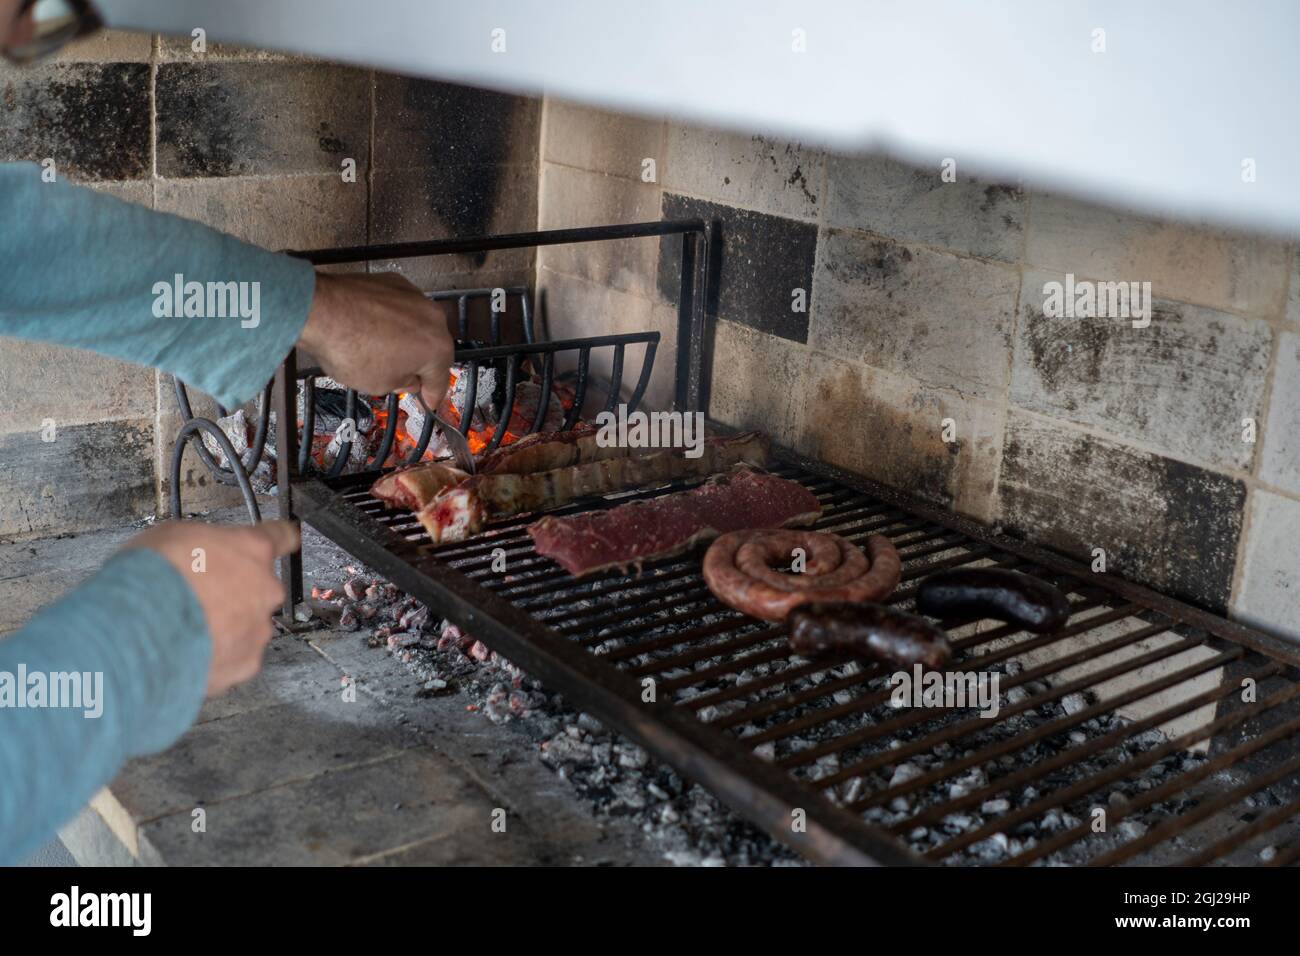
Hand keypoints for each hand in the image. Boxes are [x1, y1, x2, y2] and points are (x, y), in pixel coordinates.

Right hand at [123, 520, 299, 696]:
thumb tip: (199, 551)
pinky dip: (215, 656)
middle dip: (234, 592)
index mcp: (251, 549)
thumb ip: (203, 544)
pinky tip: (186, 651)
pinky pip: (234, 657)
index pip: (280, 536)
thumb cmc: (150, 579)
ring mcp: (258, 628)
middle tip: (198, 597)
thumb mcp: (173, 535)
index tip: (286, 537)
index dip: (281, 537)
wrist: (136, 630)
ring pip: (247, 625)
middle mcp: (265, 588)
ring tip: (183, 628)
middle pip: (259, 588)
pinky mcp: (246, 663)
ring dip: (223, 626)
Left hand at [298, 272, 454, 410]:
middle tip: (403, 376)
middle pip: (432, 348)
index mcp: (437, 349)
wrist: (320, 310)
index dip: (432, 395)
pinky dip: (391, 319)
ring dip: (405, 339)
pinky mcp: (395, 282)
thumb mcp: (380, 385)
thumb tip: (406, 378)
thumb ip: (402, 383)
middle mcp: (432, 319)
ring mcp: (414, 297)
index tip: (428, 400)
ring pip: (417, 325)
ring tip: (380, 351)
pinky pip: (400, 307)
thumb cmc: (349, 348)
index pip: (441, 380)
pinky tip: (372, 329)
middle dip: (419, 364)